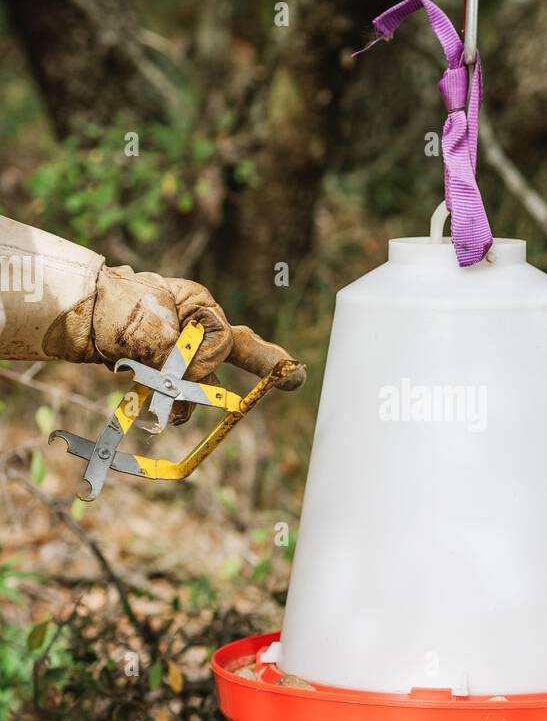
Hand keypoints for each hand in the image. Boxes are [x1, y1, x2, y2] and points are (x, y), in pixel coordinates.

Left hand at [44, 263, 304, 423]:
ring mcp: (180, 346)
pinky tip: (164, 413)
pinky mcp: (163, 365)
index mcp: (198, 305)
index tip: (217, 375)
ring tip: (170, 415)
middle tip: (296, 376)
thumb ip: (178, 362)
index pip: (222, 340)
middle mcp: (195, 326)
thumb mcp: (150, 333)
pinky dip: (172, 403)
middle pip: (232, 352)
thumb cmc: (114, 314)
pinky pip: (180, 388)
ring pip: (201, 380)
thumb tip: (185, 397)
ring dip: (189, 399)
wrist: (77, 319)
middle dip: (263, 364)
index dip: (208, 363)